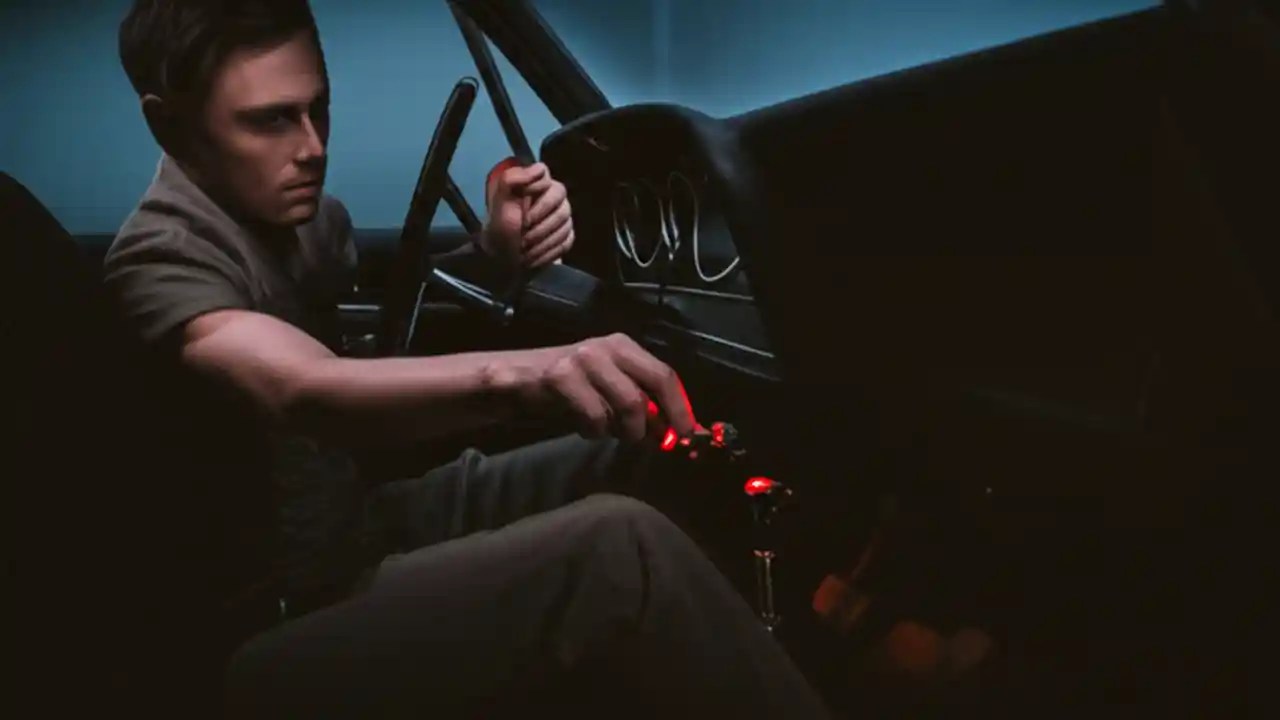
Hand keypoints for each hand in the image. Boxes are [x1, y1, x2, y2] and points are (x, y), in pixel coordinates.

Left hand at [481, 162, 574, 268]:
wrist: (500, 258)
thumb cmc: (498, 229)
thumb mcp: (499, 204)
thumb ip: (512, 179)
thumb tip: (537, 169)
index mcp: (533, 183)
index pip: (543, 173)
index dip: (534, 188)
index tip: (520, 207)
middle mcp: (552, 196)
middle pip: (559, 197)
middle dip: (539, 219)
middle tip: (522, 233)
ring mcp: (563, 217)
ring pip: (564, 222)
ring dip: (541, 239)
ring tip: (524, 248)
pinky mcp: (567, 236)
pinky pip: (566, 241)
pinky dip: (548, 251)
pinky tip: (533, 256)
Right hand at [523, 333, 696, 443]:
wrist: (513, 381)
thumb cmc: (567, 389)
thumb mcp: (607, 390)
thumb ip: (639, 404)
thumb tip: (673, 431)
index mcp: (623, 346)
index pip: (665, 375)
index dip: (681, 408)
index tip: (689, 436)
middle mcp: (607, 347)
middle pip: (653, 386)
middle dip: (658, 422)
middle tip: (652, 442)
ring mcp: (583, 359)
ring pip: (628, 404)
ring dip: (624, 430)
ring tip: (609, 433)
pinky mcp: (560, 377)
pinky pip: (595, 416)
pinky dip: (594, 431)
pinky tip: (583, 428)